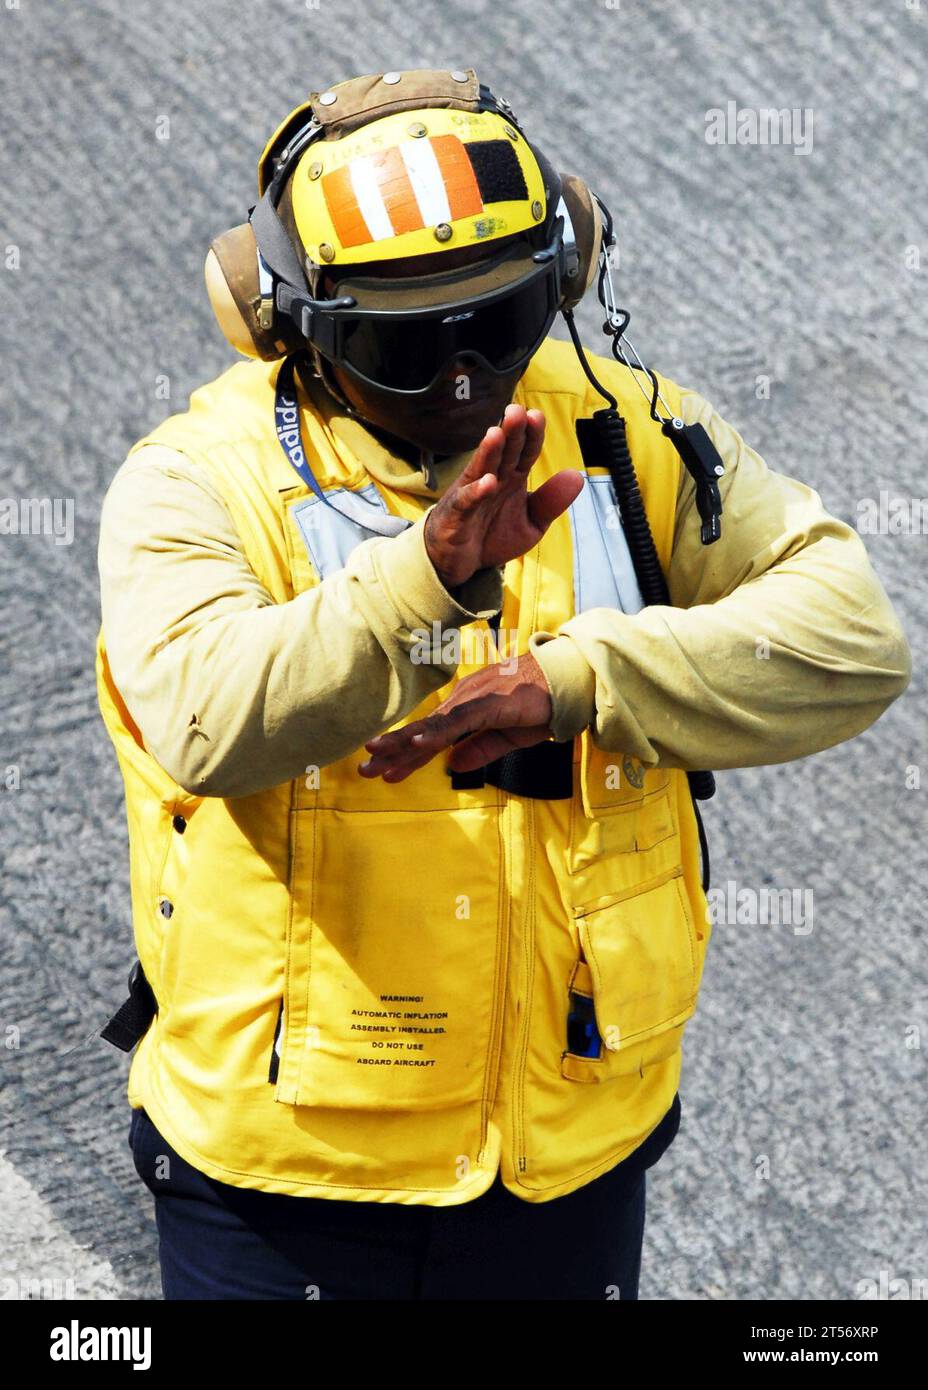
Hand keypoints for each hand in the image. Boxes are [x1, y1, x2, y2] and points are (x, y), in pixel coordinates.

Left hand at [358, 653, 553, 781]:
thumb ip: (481, 749)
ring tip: (378, 757)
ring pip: (434, 725)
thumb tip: (453, 764)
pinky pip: (459, 720)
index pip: (431, 735)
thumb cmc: (541, 704)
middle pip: (424, 730)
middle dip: (393, 751)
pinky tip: (417, 742)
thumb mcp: (509, 736)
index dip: (405, 754)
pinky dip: (437, 732)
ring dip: (405, 743)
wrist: (569, 681)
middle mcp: (464, 700)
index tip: (382, 770)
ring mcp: (475, 698)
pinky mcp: (490, 701)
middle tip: (365, 769)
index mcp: (467, 708)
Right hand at [423, 404, 583, 588]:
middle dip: (510, 432)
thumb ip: (551, 501)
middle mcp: (492, 479)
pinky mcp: (457, 515)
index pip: (525, 452)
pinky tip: (487, 482)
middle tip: (516, 409)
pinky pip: (466, 502)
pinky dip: (475, 492)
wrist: (459, 561)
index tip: (537, 416)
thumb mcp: (531, 523)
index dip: (531, 435)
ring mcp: (472, 494)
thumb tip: (578, 477)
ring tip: (497, 433)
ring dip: (489, 451)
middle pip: (503, 453)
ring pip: (481, 469)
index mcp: (512, 478)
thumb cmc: (493, 535)